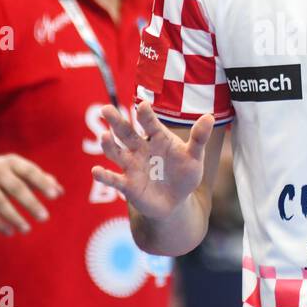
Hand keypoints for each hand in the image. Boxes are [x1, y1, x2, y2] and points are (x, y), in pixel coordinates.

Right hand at [0, 152, 62, 235]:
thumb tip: (60, 191)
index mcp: (11, 162)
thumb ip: (39, 178)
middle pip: (15, 188)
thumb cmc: (0, 171)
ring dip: (14, 217)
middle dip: (30, 203)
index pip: (29, 171)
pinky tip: (10, 231)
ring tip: (27, 229)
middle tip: (44, 217)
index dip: (42, 183)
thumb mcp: (18, 169)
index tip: (55, 196)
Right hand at [93, 101, 215, 218]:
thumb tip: (210, 117)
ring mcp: (132, 166)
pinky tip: (96, 171)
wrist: (176, 202)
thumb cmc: (184, 174)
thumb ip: (199, 138)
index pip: (150, 123)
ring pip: (116, 153)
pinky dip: (104, 175)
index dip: (146, 114)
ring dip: (108, 145)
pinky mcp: (128, 185)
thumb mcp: (195, 157)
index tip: (143, 104)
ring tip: (104, 137)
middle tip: (106, 109)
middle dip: (116, 121)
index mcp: (157, 138)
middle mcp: (141, 148)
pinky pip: (114, 179)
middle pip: (125, 132)